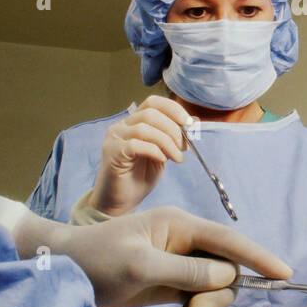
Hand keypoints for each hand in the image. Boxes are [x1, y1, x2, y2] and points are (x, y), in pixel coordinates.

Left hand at [48, 205, 290, 306]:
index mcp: (178, 225)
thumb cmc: (96, 260)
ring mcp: (178, 265)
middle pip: (224, 272)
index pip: (228, 240)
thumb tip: (227, 275)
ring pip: (209, 294)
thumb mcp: (140, 266)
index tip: (284, 272)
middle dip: (212, 298)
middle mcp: (184, 242)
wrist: (63, 275)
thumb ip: (185, 271)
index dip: (258, 256)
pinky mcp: (169, 286)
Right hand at [89, 96, 193, 216]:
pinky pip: (136, 144)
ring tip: (177, 157)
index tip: (189, 123)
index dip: (173, 109)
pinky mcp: (112, 153)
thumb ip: (172, 138)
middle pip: (150, 113)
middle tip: (184, 146)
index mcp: (133, 122)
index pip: (153, 103)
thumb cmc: (139, 178)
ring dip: (167, 142)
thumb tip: (193, 122)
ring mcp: (115, 138)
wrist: (119, 203)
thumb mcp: (162, 154)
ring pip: (145, 128)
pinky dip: (154, 150)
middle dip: (173, 128)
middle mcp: (121, 126)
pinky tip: (162, 160)